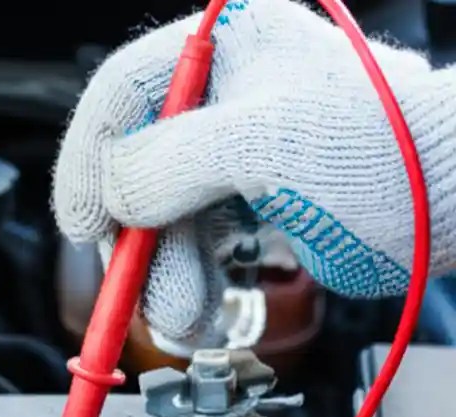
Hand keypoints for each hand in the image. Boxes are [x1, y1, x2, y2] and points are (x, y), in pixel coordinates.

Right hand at [52, 0, 452, 349]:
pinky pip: (192, 248)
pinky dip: (188, 286)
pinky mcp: (246, 204)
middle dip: (133, 240)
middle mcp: (218, 98)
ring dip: (161, 277)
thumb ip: (170, 163)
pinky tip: (200, 316)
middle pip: (132, 168)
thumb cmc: (385, 151)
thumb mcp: (263, 144)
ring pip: (158, 220)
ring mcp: (230, 154)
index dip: (88, 158)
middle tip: (132, 288)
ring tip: (183, 318)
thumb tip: (110, 194)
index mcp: (224, 48)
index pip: (122, 92)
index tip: (81, 221)